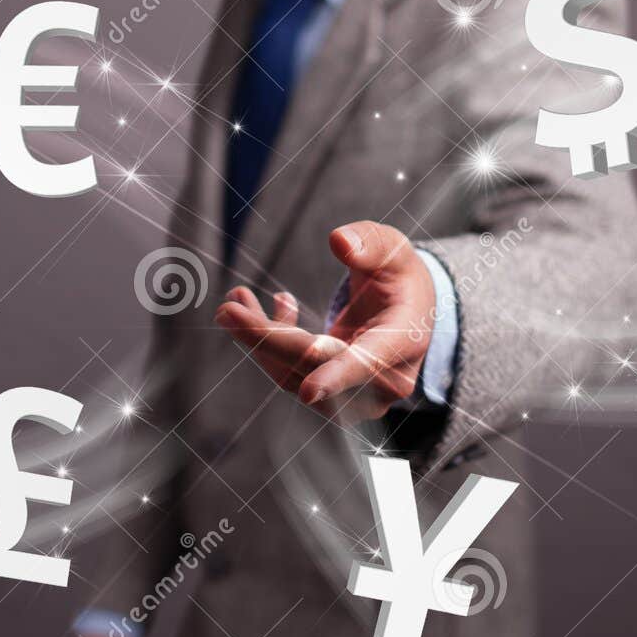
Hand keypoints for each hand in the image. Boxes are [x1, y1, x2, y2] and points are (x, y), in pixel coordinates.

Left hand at [214, 222, 435, 424]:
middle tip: (229, 311)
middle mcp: (382, 380)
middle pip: (314, 367)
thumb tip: (338, 242)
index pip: (367, 364)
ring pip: (295, 374)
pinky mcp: (331, 394)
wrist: (407, 309)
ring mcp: (356, 395)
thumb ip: (369, 243)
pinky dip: (270, 341)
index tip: (309, 391)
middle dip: (267, 340)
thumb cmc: (398, 275)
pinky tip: (273, 305)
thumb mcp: (392, 249)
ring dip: (259, 339)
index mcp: (402, 343)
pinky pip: (290, 373)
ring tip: (234, 301)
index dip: (337, 378)